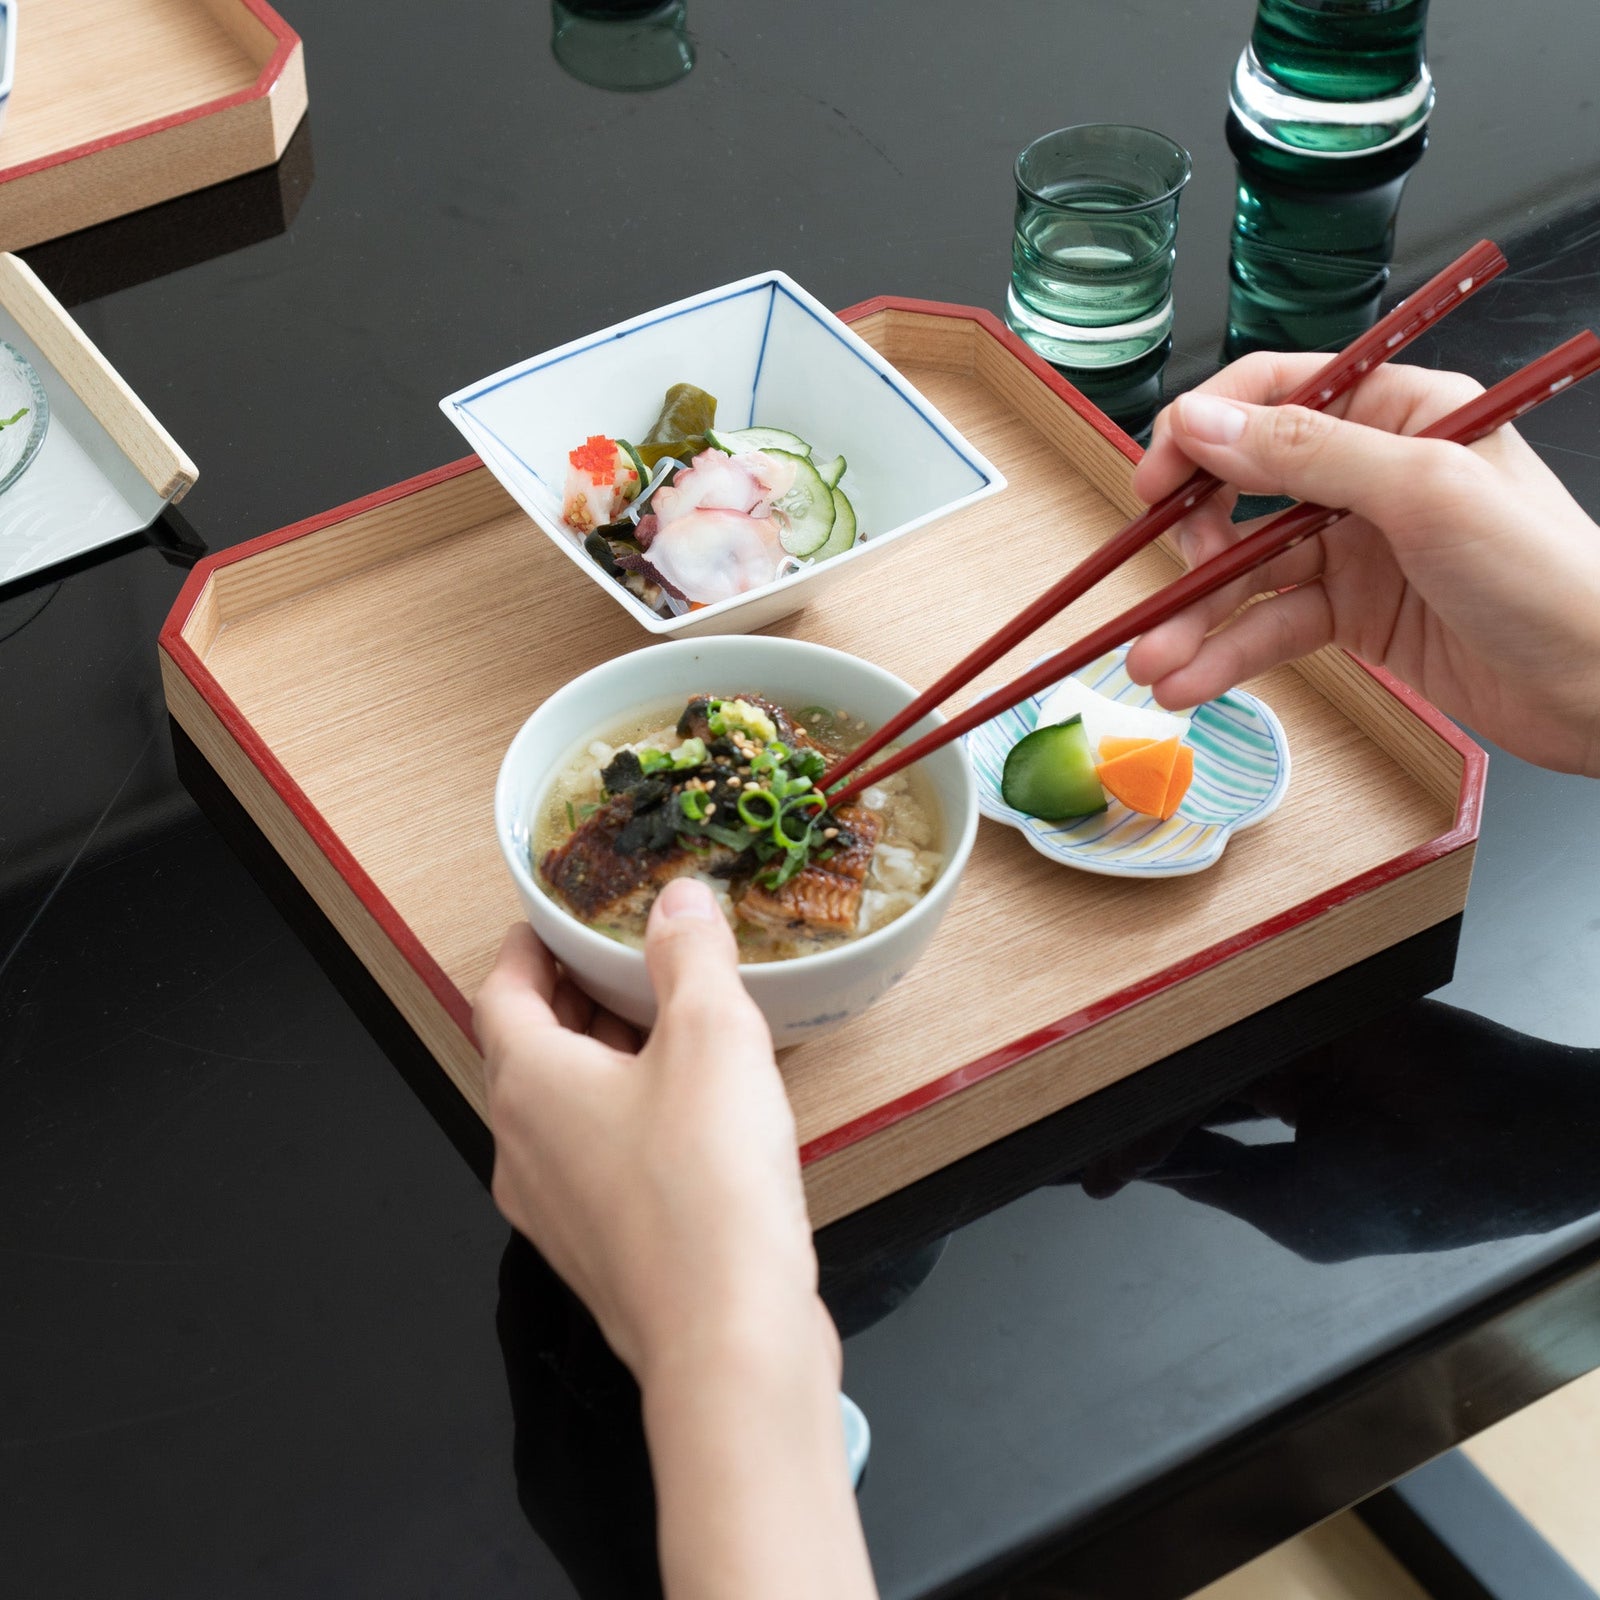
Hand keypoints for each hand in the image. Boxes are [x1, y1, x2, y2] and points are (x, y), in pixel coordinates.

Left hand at [474, 877, 829, 1386]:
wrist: (728, 1340)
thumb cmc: (706, 1194)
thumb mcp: (712, 1037)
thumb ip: (691, 956)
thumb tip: (679, 903)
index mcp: (528, 1084)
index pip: (497, 992)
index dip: (524, 948)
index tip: (552, 921)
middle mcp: (522, 1148)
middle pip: (525, 1052)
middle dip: (572, 1000)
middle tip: (622, 964)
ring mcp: (555, 1209)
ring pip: (561, 1110)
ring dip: (601, 1061)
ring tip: (668, 1030)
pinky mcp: (599, 1250)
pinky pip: (594, 1161)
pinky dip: (625, 1118)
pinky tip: (692, 1115)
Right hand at [1127, 352, 1599, 774]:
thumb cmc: (1548, 574)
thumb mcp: (1424, 493)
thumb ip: (1308, 453)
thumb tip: (1205, 424)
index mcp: (1399, 413)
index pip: (1274, 394)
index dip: (1203, 431)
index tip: (1153, 482)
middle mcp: (1372, 473)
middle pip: (1245, 490)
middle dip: (1190, 543)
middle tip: (1156, 582)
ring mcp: (1361, 548)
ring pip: (1249, 572)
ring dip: (1196, 618)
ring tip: (1154, 664)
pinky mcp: (1358, 617)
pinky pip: (1274, 627)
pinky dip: (1228, 655)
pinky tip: (1192, 681)